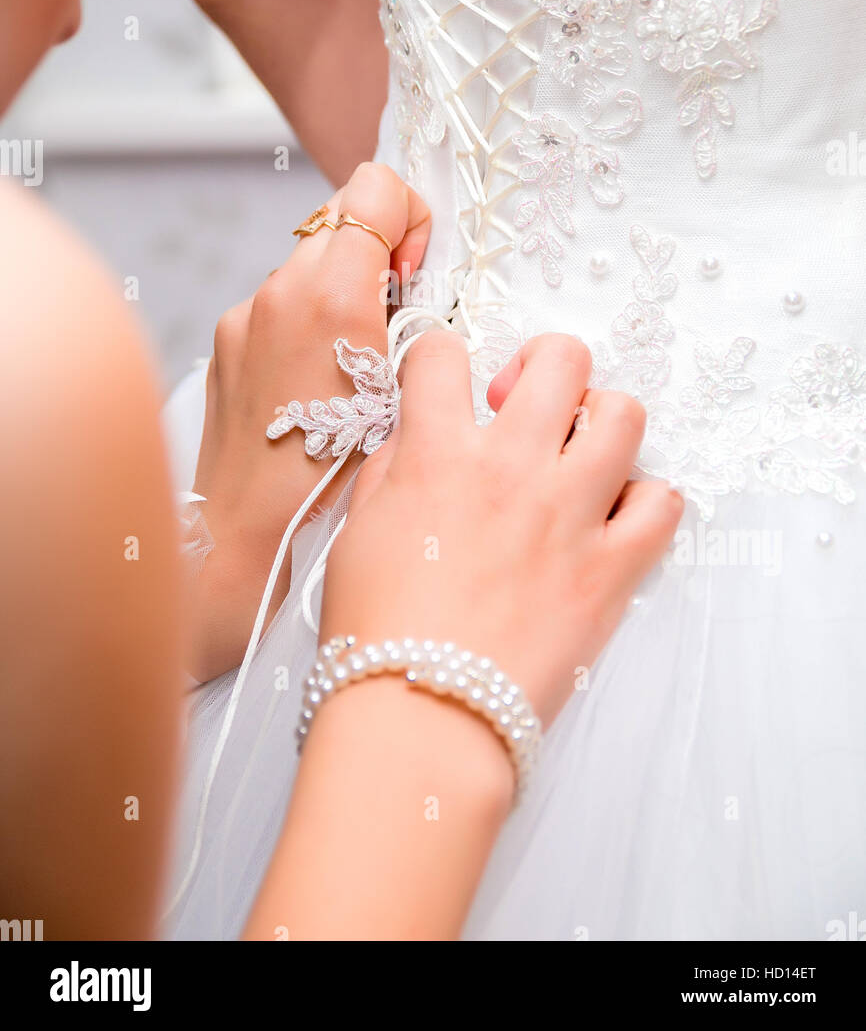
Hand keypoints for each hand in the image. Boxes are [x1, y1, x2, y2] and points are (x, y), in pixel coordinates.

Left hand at [188, 163, 429, 681]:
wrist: (246, 538)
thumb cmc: (332, 485)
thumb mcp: (403, 396)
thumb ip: (412, 321)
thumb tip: (413, 284)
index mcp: (332, 294)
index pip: (376, 188)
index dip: (410, 220)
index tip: (415, 275)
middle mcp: (279, 291)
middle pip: (339, 214)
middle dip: (377, 250)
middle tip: (394, 315)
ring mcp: (245, 316)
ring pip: (306, 261)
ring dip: (340, 287)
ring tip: (355, 361)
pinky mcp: (224, 343)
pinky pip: (276, 304)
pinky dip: (303, 323)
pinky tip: (315, 387)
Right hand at [245, 331, 682, 939]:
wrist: (423, 714)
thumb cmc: (377, 632)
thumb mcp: (358, 533)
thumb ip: (393, 469)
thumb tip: (420, 440)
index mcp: (438, 453)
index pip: (443, 354)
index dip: (439, 357)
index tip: (444, 381)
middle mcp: (511, 467)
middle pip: (561, 359)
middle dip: (544, 364)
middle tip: (527, 402)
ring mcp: (569, 514)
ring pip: (624, 415)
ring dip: (602, 421)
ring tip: (580, 451)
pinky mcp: (610, 568)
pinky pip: (662, 504)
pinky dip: (645, 500)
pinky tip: (614, 516)